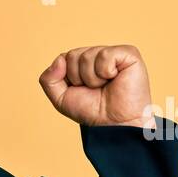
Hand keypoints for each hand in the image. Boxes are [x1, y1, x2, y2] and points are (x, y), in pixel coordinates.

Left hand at [38, 45, 152, 127]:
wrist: (115, 123)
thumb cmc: (92, 111)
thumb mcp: (61, 99)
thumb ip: (49, 80)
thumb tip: (59, 59)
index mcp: (83, 63)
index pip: (64, 58)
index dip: (67, 77)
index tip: (80, 89)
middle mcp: (97, 55)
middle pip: (73, 55)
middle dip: (78, 78)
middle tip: (94, 89)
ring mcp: (113, 53)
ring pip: (87, 55)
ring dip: (92, 78)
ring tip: (105, 86)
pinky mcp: (128, 53)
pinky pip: (105, 55)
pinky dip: (105, 71)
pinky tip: (115, 78)